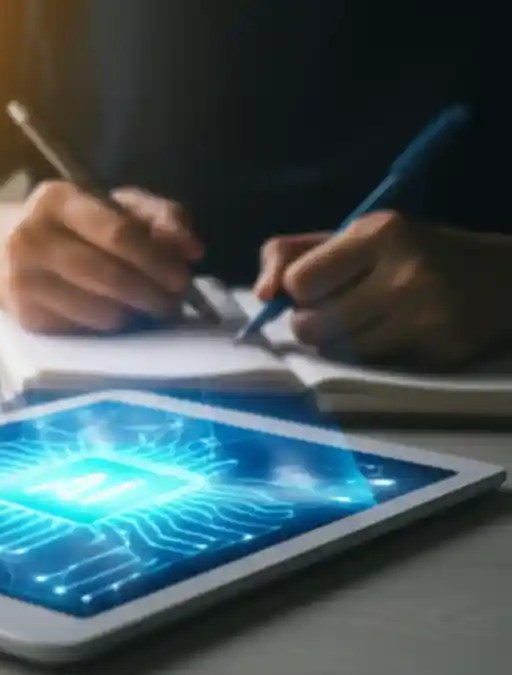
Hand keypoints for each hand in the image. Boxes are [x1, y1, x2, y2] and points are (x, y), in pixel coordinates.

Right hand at [0, 182, 201, 332]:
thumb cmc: (70, 225)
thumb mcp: (111, 205)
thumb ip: (158, 217)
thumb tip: (192, 249)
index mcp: (56, 200)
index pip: (117, 233)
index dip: (156, 259)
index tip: (182, 277)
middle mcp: (31, 239)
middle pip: (109, 276)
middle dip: (151, 294)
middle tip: (172, 303)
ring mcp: (24, 281)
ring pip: (99, 311)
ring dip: (133, 315)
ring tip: (146, 309)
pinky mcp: (25, 316)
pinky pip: (83, 329)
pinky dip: (108, 326)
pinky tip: (114, 314)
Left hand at [255, 211, 511, 367]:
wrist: (500, 279)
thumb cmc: (409, 252)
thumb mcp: (354, 236)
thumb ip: (292, 254)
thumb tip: (260, 295)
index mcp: (380, 234)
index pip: (299, 281)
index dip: (299, 290)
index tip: (317, 285)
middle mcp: (405, 275)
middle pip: (312, 326)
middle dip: (310, 323)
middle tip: (333, 311)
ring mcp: (427, 319)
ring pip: (339, 354)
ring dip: (337, 345)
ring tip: (361, 322)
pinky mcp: (440, 354)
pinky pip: (374, 368)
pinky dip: (372, 357)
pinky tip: (395, 335)